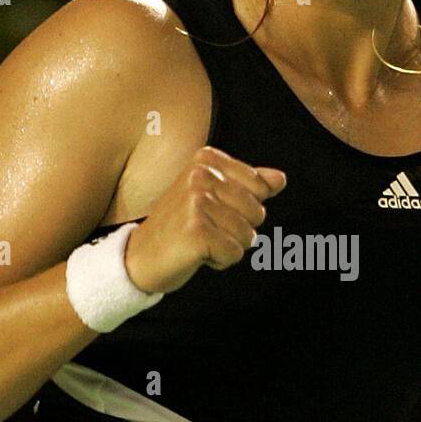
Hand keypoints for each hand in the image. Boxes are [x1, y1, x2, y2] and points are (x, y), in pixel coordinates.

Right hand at [125, 145, 285, 294]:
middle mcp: (200, 175)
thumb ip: (250, 185)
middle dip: (238, 230)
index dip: (243, 209)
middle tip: (204, 229)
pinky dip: (220, 261)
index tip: (213, 211)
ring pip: (248, 236)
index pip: (260, 188)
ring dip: (228, 246)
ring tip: (199, 241)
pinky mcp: (197, 231)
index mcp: (206, 160)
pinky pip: (235, 254)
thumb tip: (281, 179)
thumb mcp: (214, 197)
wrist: (139, 256)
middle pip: (258, 212)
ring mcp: (197, 202)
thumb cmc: (179, 226)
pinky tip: (196, 254)